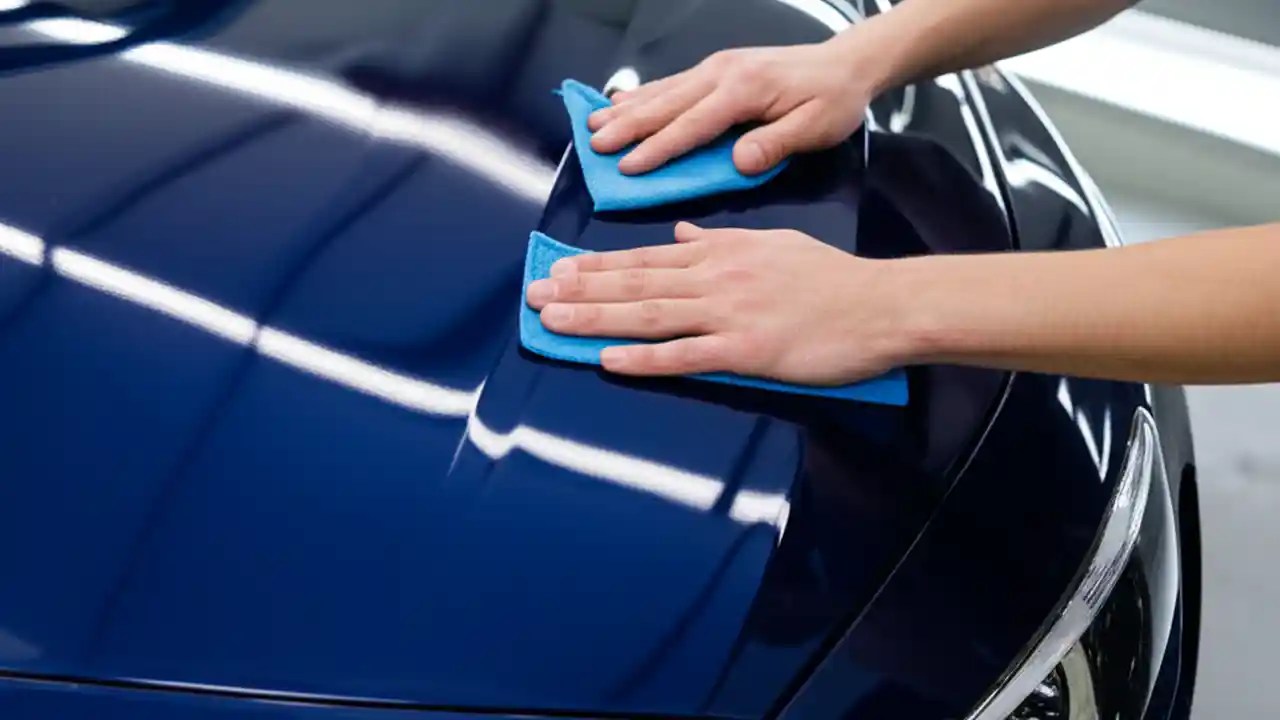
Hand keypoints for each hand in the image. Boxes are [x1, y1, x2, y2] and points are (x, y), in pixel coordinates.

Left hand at [524, 223, 913, 383]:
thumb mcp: (773, 243)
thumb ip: (722, 240)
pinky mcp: (746, 351)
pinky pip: (685, 356)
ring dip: (596, 319)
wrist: (879, 306)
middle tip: (535, 296)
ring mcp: (728, 315)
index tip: (560, 270)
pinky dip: (644, 358)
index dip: (599, 266)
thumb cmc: (830, 278)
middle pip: (636, 284)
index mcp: (721, 254)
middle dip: (580, 290)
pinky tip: (609, 359)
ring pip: (649, 315)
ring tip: (554, 322)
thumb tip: (684, 234)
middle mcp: (715, 279)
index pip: (647, 258)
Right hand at [587, 40, 873, 175]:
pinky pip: (672, 83)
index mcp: (743, 91)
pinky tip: (620, 101)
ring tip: (593, 124)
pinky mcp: (717, 68)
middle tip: (593, 145)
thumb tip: (737, 162)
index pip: (692, 126)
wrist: (845, 63)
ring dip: (626, 109)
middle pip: (666, 104)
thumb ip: (774, 145)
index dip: (658, 148)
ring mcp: (716, 67)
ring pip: (663, 91)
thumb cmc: (832, 100)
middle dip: (627, 125)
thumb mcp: (815, 128)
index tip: (627, 167)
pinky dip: (643, 94)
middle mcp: (722, 73)